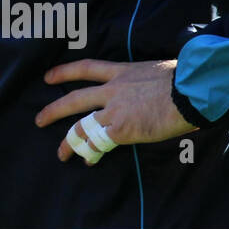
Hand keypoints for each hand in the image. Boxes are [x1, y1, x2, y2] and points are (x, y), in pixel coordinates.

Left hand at [35, 59, 196, 163]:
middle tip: (39, 119)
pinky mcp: (121, 129)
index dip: (65, 71)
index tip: (48, 76)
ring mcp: (114, 110)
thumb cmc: (183, 80)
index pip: (86, 68)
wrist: (189, 91)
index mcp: (122, 71)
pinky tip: (87, 160)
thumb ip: (145, 82)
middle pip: (74, 99)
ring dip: (69, 141)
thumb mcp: (157, 71)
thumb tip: (153, 91)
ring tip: (60, 153)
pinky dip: (91, 153)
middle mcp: (113, 89)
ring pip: (81, 125)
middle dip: (54, 109)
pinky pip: (99, 143)